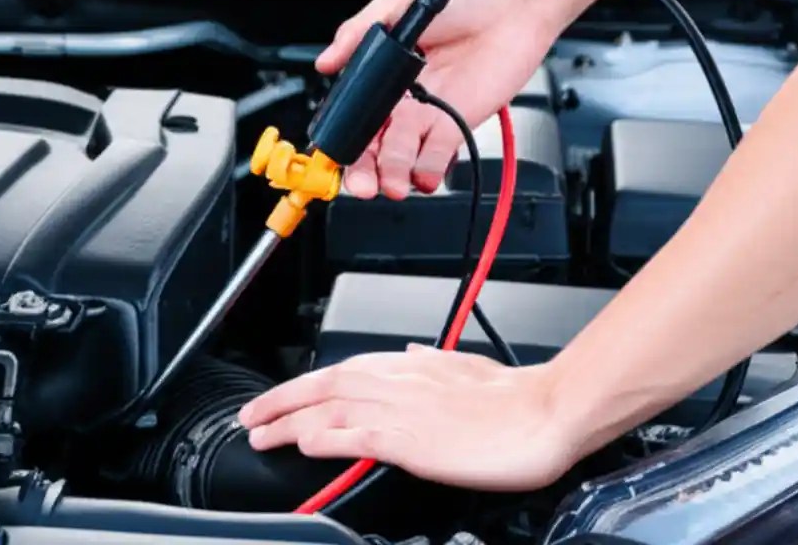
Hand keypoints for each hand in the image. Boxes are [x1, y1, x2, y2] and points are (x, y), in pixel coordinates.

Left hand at [236, 344, 576, 491]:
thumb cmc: (516, 396)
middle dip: (281, 400)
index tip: (281, 397)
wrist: (547, 412)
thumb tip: (413, 353)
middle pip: (325, 385)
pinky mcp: (410, 440)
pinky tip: (303, 444)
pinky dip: (324, 437)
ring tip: (260, 434)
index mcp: (412, 365)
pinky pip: (354, 436)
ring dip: (288, 420)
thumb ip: (434, 362)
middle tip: (250, 416)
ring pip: (329, 408)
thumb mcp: (467, 367)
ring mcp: (402, 409)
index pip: (343, 369)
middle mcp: (400, 381)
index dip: (306, 384)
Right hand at [319, 0, 569, 199]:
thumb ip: (358, 33)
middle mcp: (404, 97)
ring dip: (394, 174)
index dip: (343, 136)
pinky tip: (422, 178)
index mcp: (382, 72)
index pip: (355, 114)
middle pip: (375, 144)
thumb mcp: (399, 2)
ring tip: (393, 185)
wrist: (516, 2)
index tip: (336, 154)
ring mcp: (431, 112)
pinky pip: (438, 155)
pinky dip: (428, 170)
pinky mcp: (459, 121)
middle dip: (364, 169)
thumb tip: (326, 61)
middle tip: (361, 185)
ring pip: (402, 155)